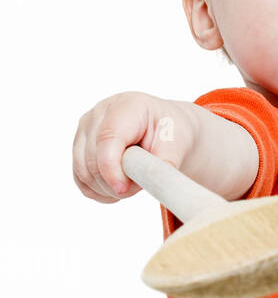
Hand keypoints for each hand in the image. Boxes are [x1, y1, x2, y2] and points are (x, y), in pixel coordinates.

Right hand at [72, 91, 195, 201]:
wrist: (164, 129)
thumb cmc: (170, 133)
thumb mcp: (178, 145)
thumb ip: (164, 165)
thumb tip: (155, 185)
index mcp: (126, 106)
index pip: (107, 138)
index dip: (111, 168)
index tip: (123, 189)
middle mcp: (99, 113)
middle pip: (92, 159)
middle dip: (114, 183)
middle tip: (139, 186)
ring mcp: (85, 129)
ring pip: (83, 171)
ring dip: (107, 189)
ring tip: (132, 185)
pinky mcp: (79, 146)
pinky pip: (80, 178)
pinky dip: (98, 191)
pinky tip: (117, 188)